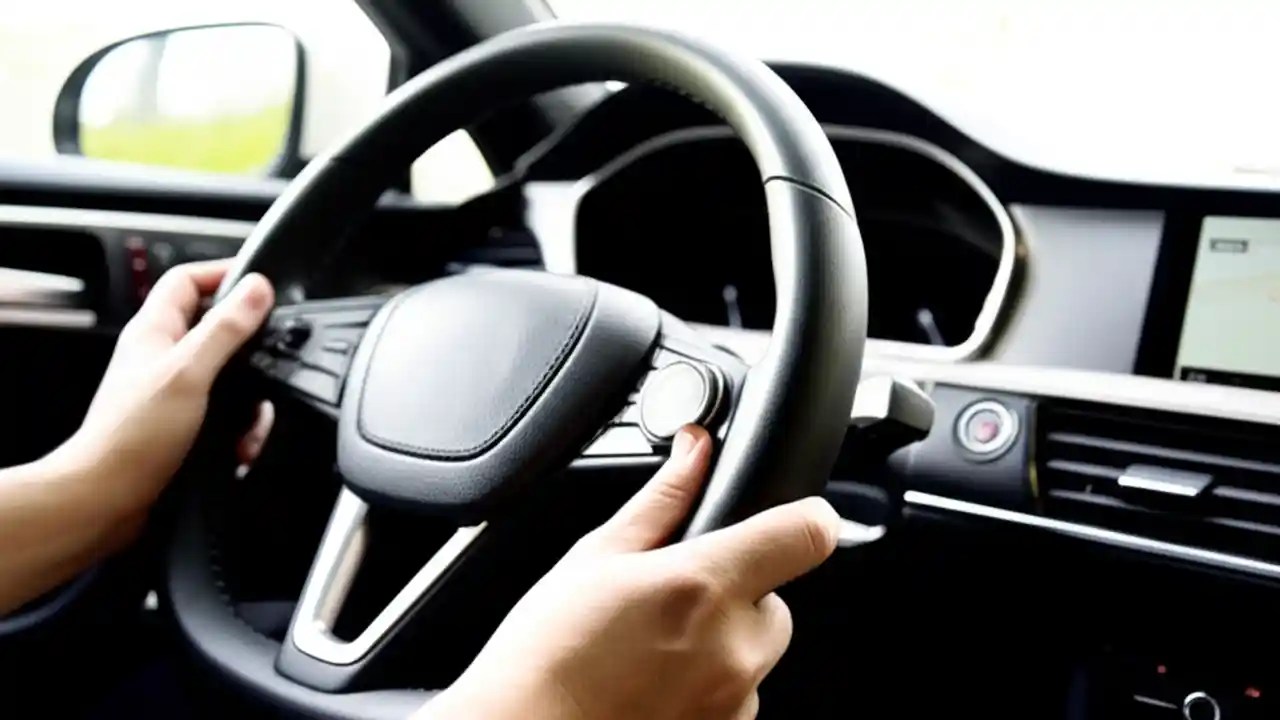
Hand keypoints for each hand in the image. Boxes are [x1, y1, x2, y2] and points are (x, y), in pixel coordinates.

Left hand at [58, 259, 274, 523]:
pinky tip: (242, 445)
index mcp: (155, 331)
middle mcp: (162, 355)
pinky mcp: (182, 423)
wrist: (109, 496)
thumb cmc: (134, 435)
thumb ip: (226, 328)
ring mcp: (171, 390)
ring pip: (229, 376)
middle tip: (272, 357)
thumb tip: (258, 288)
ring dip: (251, 398)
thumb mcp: (190, 371)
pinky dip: (242, 429)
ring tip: (254, 419)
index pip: (189, 279)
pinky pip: (226, 413)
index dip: (225, 273)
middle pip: (217, 328)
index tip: (263, 284)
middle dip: (250, 348)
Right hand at [425, 425, 840, 719]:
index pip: (806, 534)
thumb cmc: (549, 656)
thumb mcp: (596, 558)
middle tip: (670, 601)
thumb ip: (662, 499)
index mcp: (701, 586)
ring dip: (719, 645)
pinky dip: (707, 687)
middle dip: (735, 594)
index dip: (805, 516)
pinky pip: (736, 697)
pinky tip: (652, 684)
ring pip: (753, 653)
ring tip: (649, 650)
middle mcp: (731, 648)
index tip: (793, 517)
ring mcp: (734, 702)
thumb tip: (695, 449)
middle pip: (774, 601)